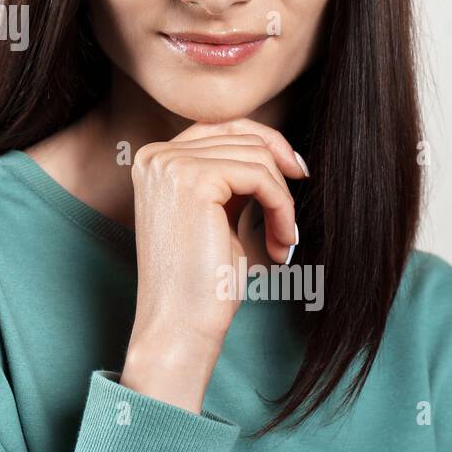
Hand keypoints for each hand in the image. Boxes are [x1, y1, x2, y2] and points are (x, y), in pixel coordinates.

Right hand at [120, 117, 307, 412]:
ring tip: (281, 240)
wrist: (180, 325)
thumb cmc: (201, 281)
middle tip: (288, 223)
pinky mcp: (193, 180)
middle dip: (279, 177)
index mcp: (154, 160)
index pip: (221, 126)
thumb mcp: (217, 214)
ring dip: (282, 199)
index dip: (266, 143)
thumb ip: (231, 176)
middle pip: (242, 136)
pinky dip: (281, 207)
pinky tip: (280, 242)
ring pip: (256, 156)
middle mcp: (155, 155)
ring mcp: (171, 164)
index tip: (296, 173)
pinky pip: (260, 176)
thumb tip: (277, 147)